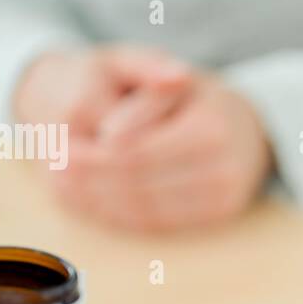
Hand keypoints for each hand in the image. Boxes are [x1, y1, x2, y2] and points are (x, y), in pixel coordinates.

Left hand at [17, 48, 271, 230]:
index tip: (57, 150)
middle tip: (54, 172)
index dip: (94, 156)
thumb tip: (109, 134)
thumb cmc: (201, 99)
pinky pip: (161, 223)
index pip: (137, 152)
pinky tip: (97, 201)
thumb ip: (142, 100)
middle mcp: (224, 169)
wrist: (249, 128)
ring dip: (100, 202)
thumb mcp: (172, 81)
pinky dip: (123, 215)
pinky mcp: (218, 217)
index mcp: (211, 128)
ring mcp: (223, 198)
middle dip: (91, 181)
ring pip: (146, 210)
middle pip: (138, 185)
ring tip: (66, 187)